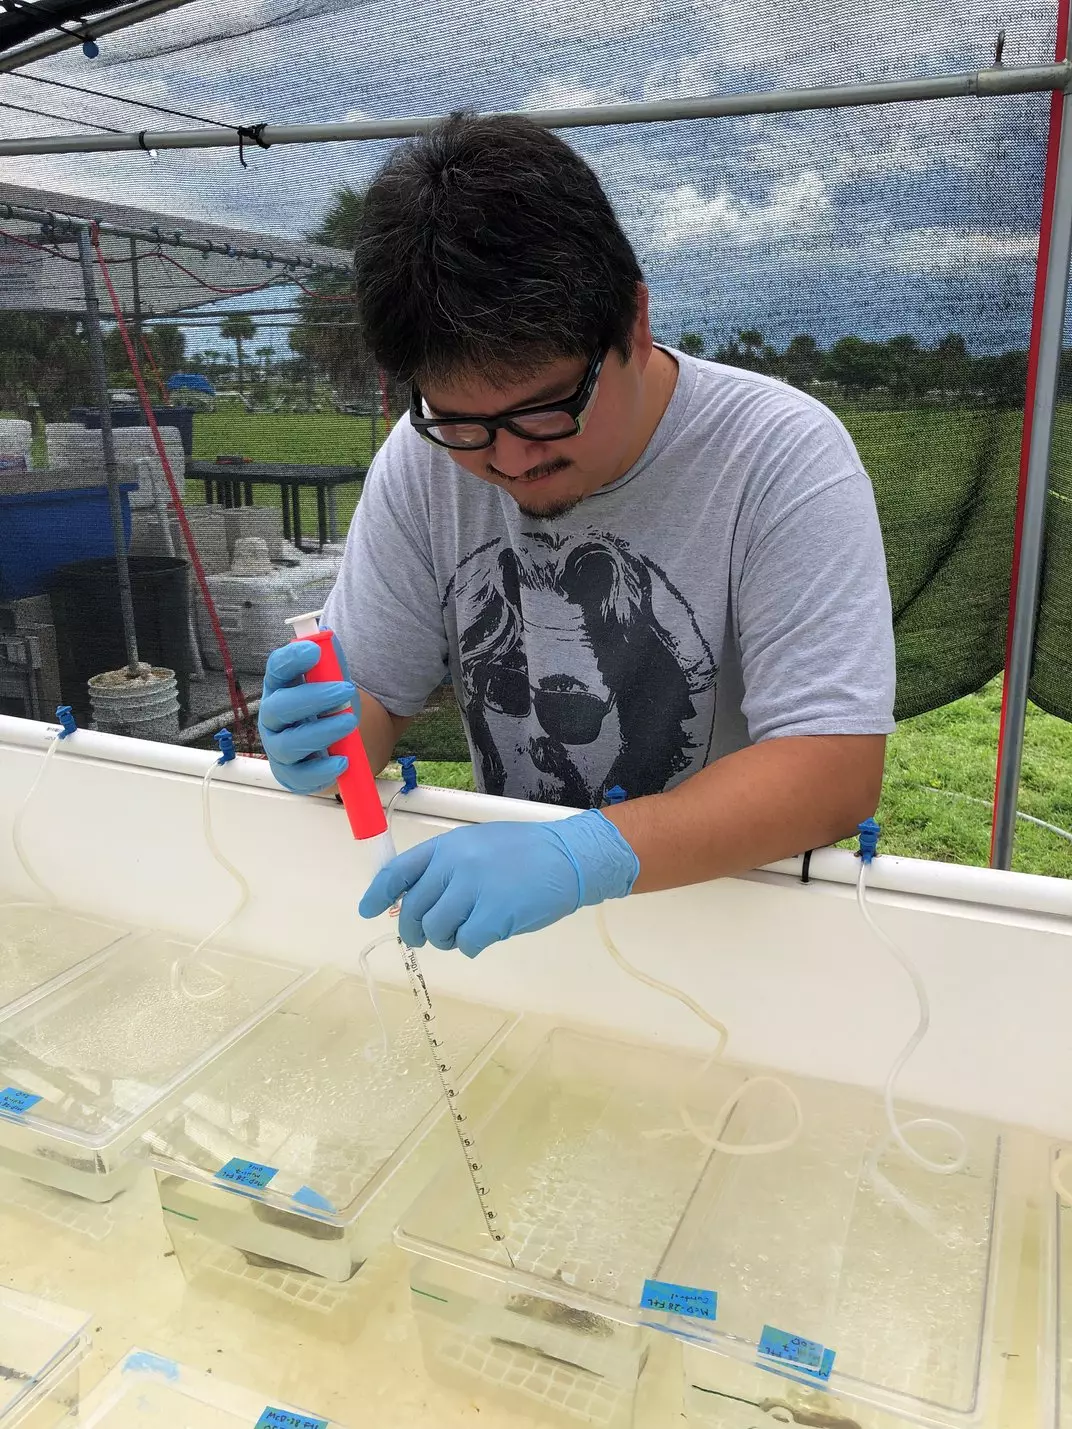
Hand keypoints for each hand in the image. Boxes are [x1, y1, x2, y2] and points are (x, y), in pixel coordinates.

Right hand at [258, 638, 358, 794]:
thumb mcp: (332, 682)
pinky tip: (343, 761)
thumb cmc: (326, 708)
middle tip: (345, 690)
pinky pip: (301, 776)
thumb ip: (331, 663)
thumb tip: (328, 636)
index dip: (292, 659)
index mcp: (280, 687)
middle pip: (278, 707)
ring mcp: (278, 747)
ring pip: (289, 744)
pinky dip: (322, 769)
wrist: (332, 745)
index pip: (276, 669)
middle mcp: (272, 717)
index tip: (314, 650)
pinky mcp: (291, 774)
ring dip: (321, 732)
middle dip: (313, 698)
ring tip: (350, 723)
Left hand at [359, 810, 638, 956]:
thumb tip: (414, 902)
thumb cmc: (527, 852)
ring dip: (446, 939)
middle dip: (417, 931)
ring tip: (466, 932)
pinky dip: (472, 946)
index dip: (378, 894)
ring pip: (437, 931)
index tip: (367, 912)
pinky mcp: (493, 916)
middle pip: (414, 910)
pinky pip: (465, 944)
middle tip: (430, 937)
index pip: (399, 871)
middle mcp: (454, 866)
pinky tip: (489, 934)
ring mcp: (473, 890)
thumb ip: (447, 868)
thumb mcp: (478, 846)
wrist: (570, 856)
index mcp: (447, 846)